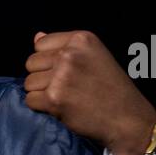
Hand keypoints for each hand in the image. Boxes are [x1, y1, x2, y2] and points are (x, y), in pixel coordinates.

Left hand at [23, 30, 155, 154]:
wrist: (126, 118)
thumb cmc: (111, 88)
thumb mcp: (94, 56)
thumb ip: (64, 47)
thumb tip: (36, 36)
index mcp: (81, 39)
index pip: (41, 44)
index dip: (48, 60)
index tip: (66, 71)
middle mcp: (69, 54)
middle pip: (32, 63)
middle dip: (42, 77)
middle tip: (65, 87)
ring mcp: (61, 76)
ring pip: (29, 83)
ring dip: (41, 93)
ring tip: (64, 97)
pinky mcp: (54, 98)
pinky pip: (30, 100)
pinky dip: (41, 107)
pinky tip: (60, 107)